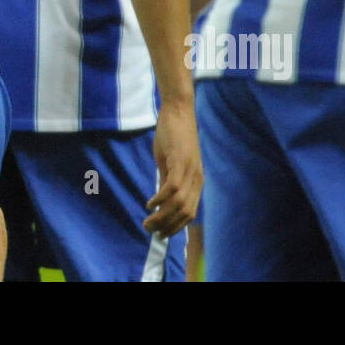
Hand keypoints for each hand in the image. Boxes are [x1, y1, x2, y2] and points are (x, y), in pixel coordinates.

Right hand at [143, 99, 201, 237]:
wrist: (178, 110)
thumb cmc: (173, 135)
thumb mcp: (170, 162)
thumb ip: (168, 180)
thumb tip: (161, 200)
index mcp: (196, 181)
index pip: (189, 213)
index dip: (175, 227)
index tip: (161, 234)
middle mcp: (196, 179)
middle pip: (184, 213)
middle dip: (167, 226)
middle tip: (150, 231)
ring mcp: (189, 170)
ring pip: (178, 204)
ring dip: (161, 217)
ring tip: (147, 222)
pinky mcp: (180, 161)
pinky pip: (172, 188)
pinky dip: (160, 200)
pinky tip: (150, 204)